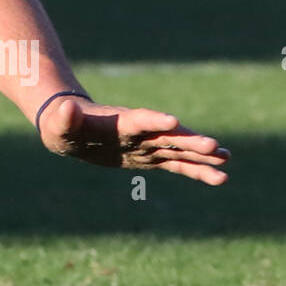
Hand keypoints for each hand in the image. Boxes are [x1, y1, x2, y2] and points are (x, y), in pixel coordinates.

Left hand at [39, 96, 230, 185]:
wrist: (73, 128)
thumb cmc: (63, 125)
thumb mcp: (58, 123)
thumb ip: (64, 117)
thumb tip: (66, 107)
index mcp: (119, 121)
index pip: (138, 120)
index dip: (153, 120)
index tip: (172, 121)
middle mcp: (139, 131)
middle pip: (166, 135)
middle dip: (188, 140)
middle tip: (213, 145)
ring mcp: (147, 144)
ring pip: (178, 149)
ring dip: (201, 155)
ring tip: (227, 158)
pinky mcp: (151, 157)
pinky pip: (177, 165)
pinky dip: (197, 171)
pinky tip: (221, 178)